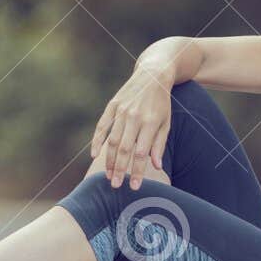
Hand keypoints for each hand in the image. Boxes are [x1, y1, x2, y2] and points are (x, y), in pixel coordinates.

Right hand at [91, 65, 173, 189]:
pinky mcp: (112, 105)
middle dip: (120, 170)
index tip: (134, 186)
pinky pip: (102, 126)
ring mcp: (122, 111)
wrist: (153, 74)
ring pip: (112, 140)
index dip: (137, 171)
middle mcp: (135, 117)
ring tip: (107, 176)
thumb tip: (157, 166)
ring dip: (109, 160)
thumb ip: (160, 144)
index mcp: (151, 122)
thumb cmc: (161, 103)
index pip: (141, 153)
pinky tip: (94, 155)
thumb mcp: (166, 122)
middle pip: (124, 149)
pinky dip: (96, 141)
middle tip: (116, 186)